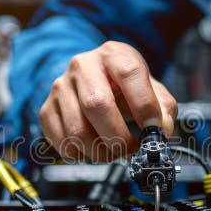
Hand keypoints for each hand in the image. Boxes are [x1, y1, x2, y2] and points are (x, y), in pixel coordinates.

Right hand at [39, 41, 177, 161]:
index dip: (144, 106)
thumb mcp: (152, 91)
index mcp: (114, 55)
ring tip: (113, 152)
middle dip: (118, 137)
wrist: (95, 82)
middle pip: (97, 105)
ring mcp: (61, 87)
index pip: (129, 74)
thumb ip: (163, 109)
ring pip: (77, 130)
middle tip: (130, 149)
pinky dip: (81, 155)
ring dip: (101, 152)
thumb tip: (160, 131)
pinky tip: (93, 149)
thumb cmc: (126, 89)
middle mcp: (83, 65)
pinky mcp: (47, 109)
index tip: (153, 130)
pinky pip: (62, 142)